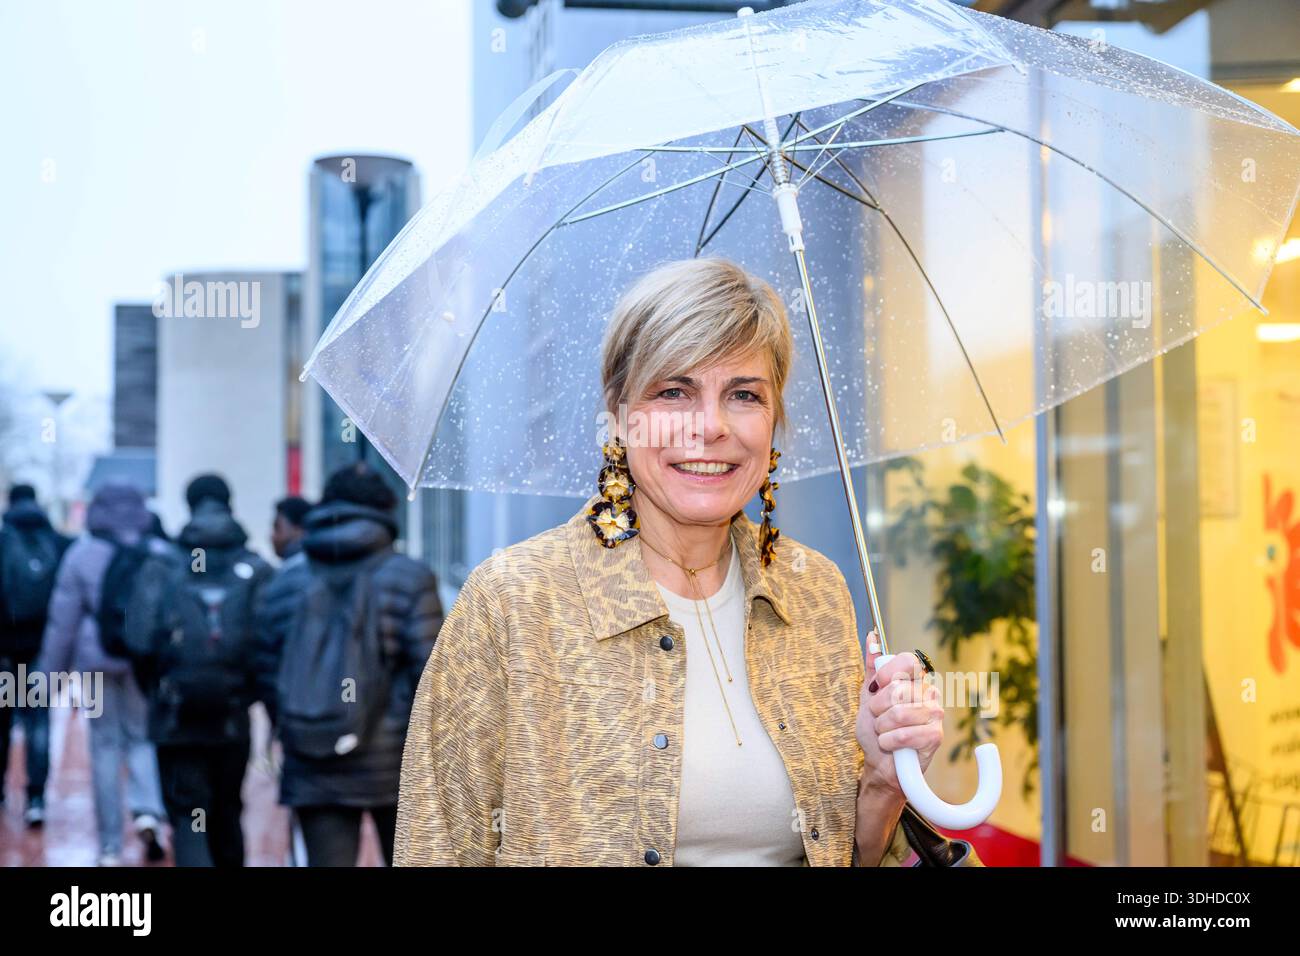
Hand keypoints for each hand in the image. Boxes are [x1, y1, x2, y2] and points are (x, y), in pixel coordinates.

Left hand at [855, 629, 943, 796]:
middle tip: (879, 719)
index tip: (876, 687)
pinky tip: (892, 746)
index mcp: (914, 681)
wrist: (880, 763)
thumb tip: (871, 637)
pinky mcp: (935, 736)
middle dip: (877, 709)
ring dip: (881, 728)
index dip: (887, 673)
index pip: (907, 660)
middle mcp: (928, 694)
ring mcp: (934, 714)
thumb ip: (872, 668)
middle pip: (897, 689)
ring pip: (898, 713)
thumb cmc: (875, 729)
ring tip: (885, 734)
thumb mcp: (868, 696)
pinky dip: (889, 742)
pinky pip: (904, 734)